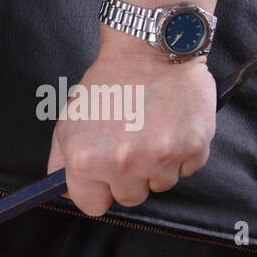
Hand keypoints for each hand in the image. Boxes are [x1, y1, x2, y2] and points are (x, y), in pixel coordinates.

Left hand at [47, 0, 226, 216]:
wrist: (149, 50)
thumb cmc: (107, 85)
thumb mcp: (69, 122)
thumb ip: (62, 162)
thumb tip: (67, 192)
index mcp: (87, 161)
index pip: (93, 206)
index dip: (98, 192)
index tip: (103, 179)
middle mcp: (123, 164)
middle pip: (129, 199)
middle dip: (128, 179)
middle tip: (130, 145)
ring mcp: (161, 157)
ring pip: (160, 185)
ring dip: (156, 166)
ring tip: (151, 131)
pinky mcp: (194, 147)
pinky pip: (187, 169)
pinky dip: (182, 153)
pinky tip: (172, 127)